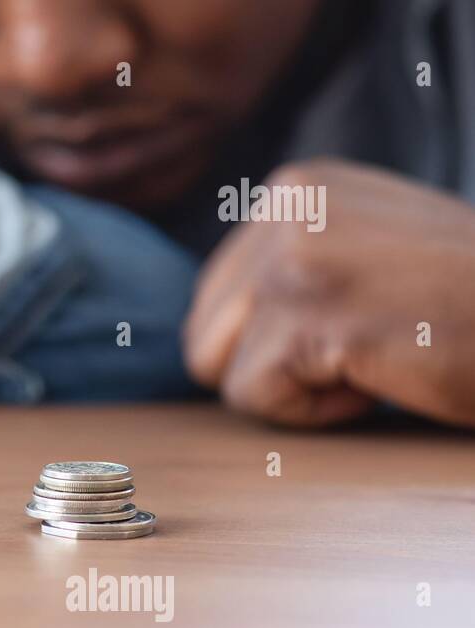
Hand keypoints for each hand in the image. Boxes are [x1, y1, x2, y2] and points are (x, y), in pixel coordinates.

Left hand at [184, 159, 474, 427]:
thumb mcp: (368, 247)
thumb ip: (295, 259)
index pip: (217, 297)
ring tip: (373, 355)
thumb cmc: (468, 305)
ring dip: (295, 387)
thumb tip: (211, 321)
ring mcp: (292, 257)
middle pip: (206, 334)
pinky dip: (315, 411)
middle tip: (367, 344)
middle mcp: (283, 208)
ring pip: (222, 369)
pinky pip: (255, 396)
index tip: (360, 321)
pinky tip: (380, 376)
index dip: (279, 338)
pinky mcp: (306, 313)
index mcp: (295, 188)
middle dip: (275, 364)